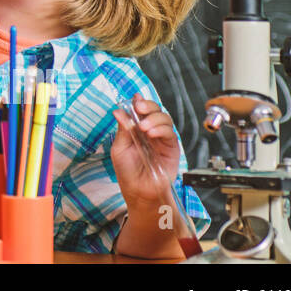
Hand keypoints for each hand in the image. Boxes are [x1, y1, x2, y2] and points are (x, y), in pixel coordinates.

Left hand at [111, 94, 182, 208]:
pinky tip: (152, 134)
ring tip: (143, 128)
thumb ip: (122, 129)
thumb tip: (118, 110)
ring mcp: (162, 139)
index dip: (140, 102)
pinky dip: (161, 130)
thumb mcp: (119, 148)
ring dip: (154, 119)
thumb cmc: (127, 171)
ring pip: (165, 119)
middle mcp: (151, 131)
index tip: (135, 100)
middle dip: (149, 106)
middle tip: (139, 109)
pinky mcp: (172, 148)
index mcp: (137, 129)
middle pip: (155, 110)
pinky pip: (170, 133)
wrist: (137, 190)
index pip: (141, 110)